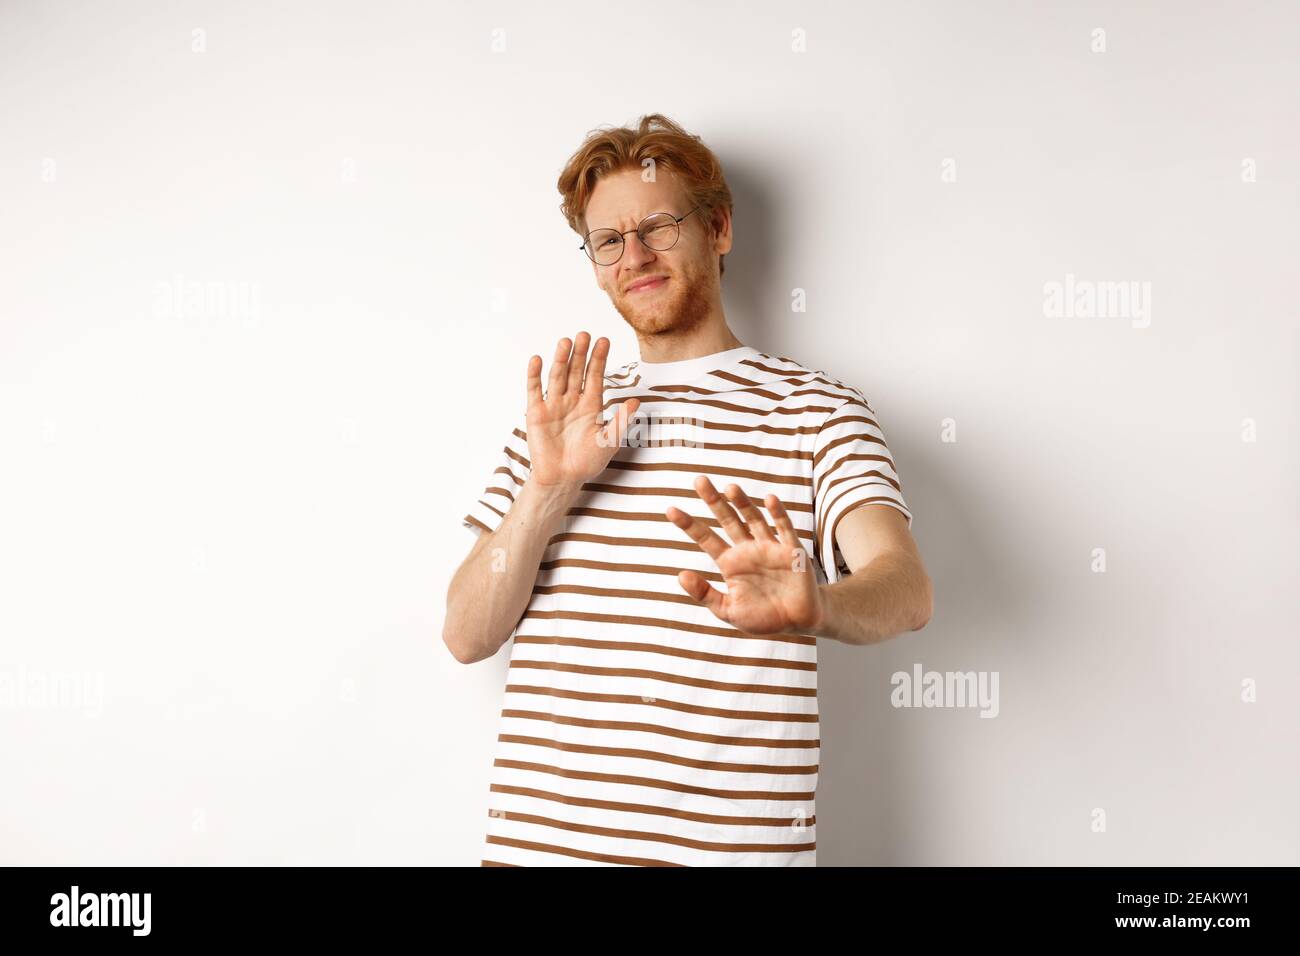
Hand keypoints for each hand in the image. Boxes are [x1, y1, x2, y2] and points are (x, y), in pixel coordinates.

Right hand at [525, 332, 639, 488]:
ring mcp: (553, 405)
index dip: (599, 359)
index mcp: (590, 405)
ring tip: (566, 342)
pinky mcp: (536, 413)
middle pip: (576, 372)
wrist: (562, 479)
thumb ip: (621, 421)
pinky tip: (538, 359)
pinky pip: (535, 390)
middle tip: (585, 334)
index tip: (604, 340)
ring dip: (561, 359)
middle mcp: (572, 401)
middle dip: (581, 354)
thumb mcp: (609, 442)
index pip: (595, 376)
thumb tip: (636, 401)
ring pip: (557, 376)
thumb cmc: (586, 462)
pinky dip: (535, 375)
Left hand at [666, 476, 823, 635]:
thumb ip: (705, 594)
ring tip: (730, 488)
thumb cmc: (763, 617)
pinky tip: (769, 499)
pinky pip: (784, 529)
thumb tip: (680, 575)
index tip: (670, 510)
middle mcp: (747, 549)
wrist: (798, 622)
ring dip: (743, 504)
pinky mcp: (792, 551)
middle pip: (727, 520)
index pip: (706, 539)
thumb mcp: (728, 611)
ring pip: (753, 519)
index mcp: (730, 563)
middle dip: (714, 501)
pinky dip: (778, 514)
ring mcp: (769, 547)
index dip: (689, 525)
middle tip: (699, 480)